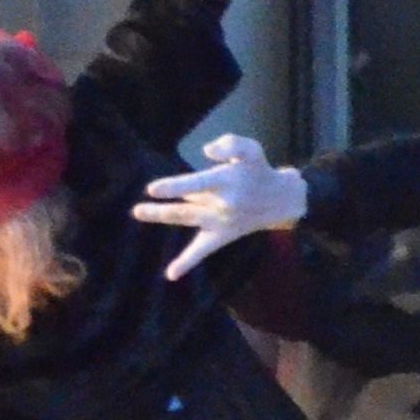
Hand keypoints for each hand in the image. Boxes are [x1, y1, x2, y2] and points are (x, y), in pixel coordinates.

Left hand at [135, 132, 305, 280]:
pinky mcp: (221, 235)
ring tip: (138, 212)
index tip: (153, 189)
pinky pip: (203, 250)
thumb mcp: (252, 150)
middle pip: (188, 206)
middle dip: (164, 208)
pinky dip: (187, 262)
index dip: (175, 187)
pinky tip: (171, 275)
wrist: (281, 200)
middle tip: (138, 209)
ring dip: (162, 217)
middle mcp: (223, 204)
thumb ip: (231, 144)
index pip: (198, 184)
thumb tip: (207, 151)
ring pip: (188, 219)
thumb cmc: (259, 170)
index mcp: (228, 181)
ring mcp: (220, 222)